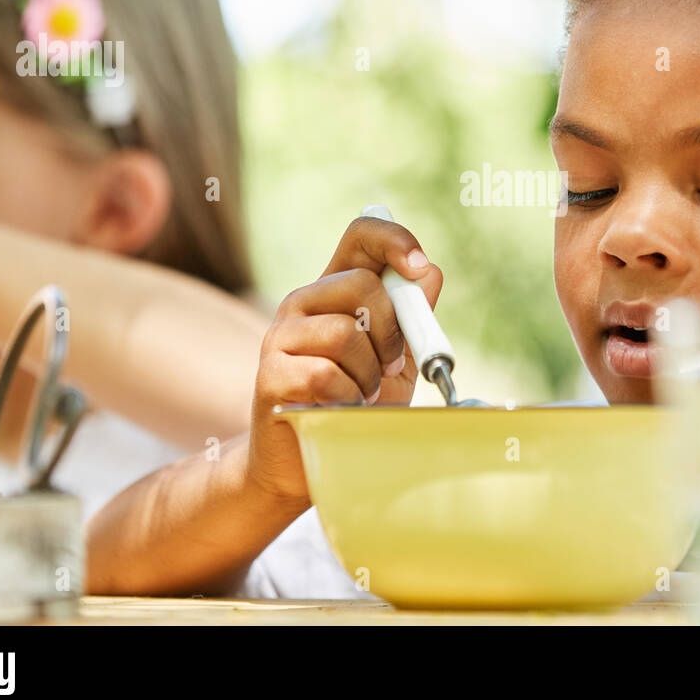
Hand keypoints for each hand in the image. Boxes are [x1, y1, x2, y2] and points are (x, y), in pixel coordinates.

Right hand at [246, 215, 442, 499]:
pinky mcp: (269, 375)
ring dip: (369, 374)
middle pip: (361, 283)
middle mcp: (302, 304)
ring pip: (345, 333)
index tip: (419, 268)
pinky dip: (349, 399)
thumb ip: (411, 319)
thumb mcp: (394, 361)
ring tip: (362, 395)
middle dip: (391, 331)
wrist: (307, 464)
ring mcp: (279, 337)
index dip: (395, 240)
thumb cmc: (355, 406)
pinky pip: (327, 375)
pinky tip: (342, 411)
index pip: (361, 236)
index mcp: (334, 290)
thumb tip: (430, 273)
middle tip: (390, 368)